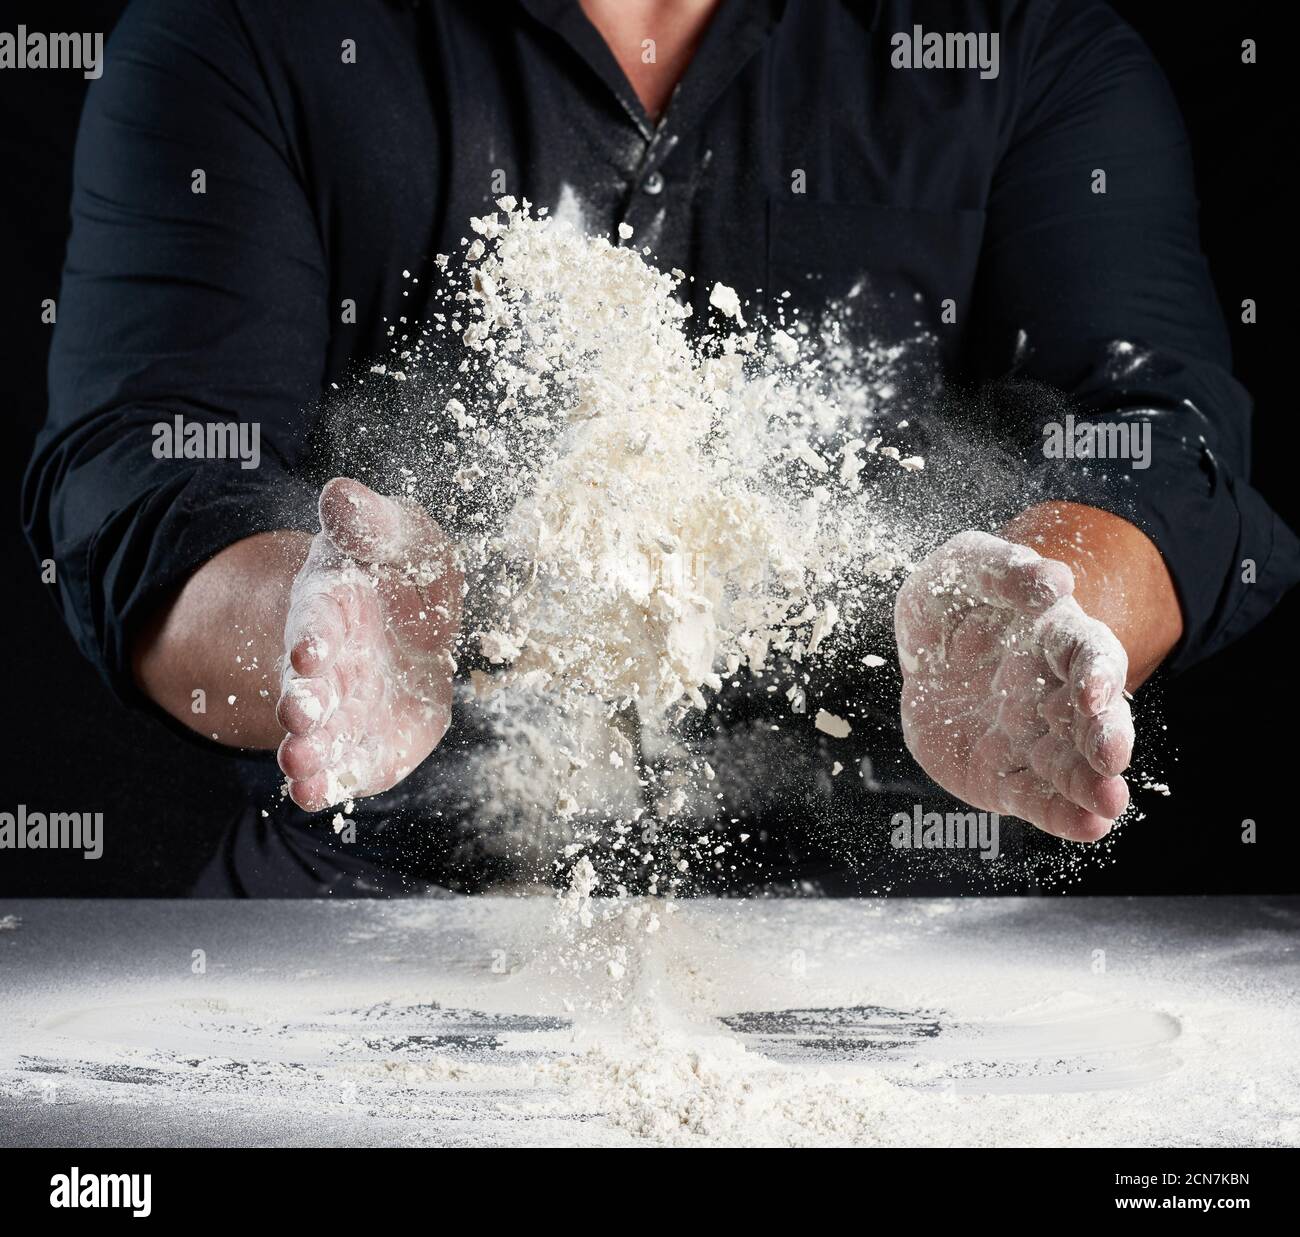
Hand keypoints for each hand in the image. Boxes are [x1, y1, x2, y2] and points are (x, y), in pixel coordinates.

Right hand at [276, 478, 461, 810]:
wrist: (411, 623)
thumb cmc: (400, 571)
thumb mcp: (396, 534)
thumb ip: (370, 521)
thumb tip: (341, 495)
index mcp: (330, 605)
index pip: (317, 620)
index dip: (315, 635)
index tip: (312, 651)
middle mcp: (328, 664)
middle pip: (310, 685)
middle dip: (304, 701)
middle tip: (298, 718)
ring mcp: (344, 708)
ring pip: (318, 734)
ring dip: (308, 751)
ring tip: (299, 771)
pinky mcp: (368, 744)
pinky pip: (347, 766)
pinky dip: (329, 782)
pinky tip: (315, 797)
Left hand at [893, 530, 1133, 840]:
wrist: (925, 657)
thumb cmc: (954, 603)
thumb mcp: (963, 570)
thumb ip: (1002, 570)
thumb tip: (1053, 581)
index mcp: (1054, 640)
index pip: (1086, 653)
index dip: (1095, 671)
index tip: (1093, 691)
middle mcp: (1056, 695)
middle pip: (1093, 718)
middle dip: (1107, 736)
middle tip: (1112, 756)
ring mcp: (1035, 740)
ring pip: (1072, 766)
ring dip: (1093, 786)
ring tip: (1107, 805)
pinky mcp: (1007, 776)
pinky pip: (1038, 800)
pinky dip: (1063, 816)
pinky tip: (1087, 827)